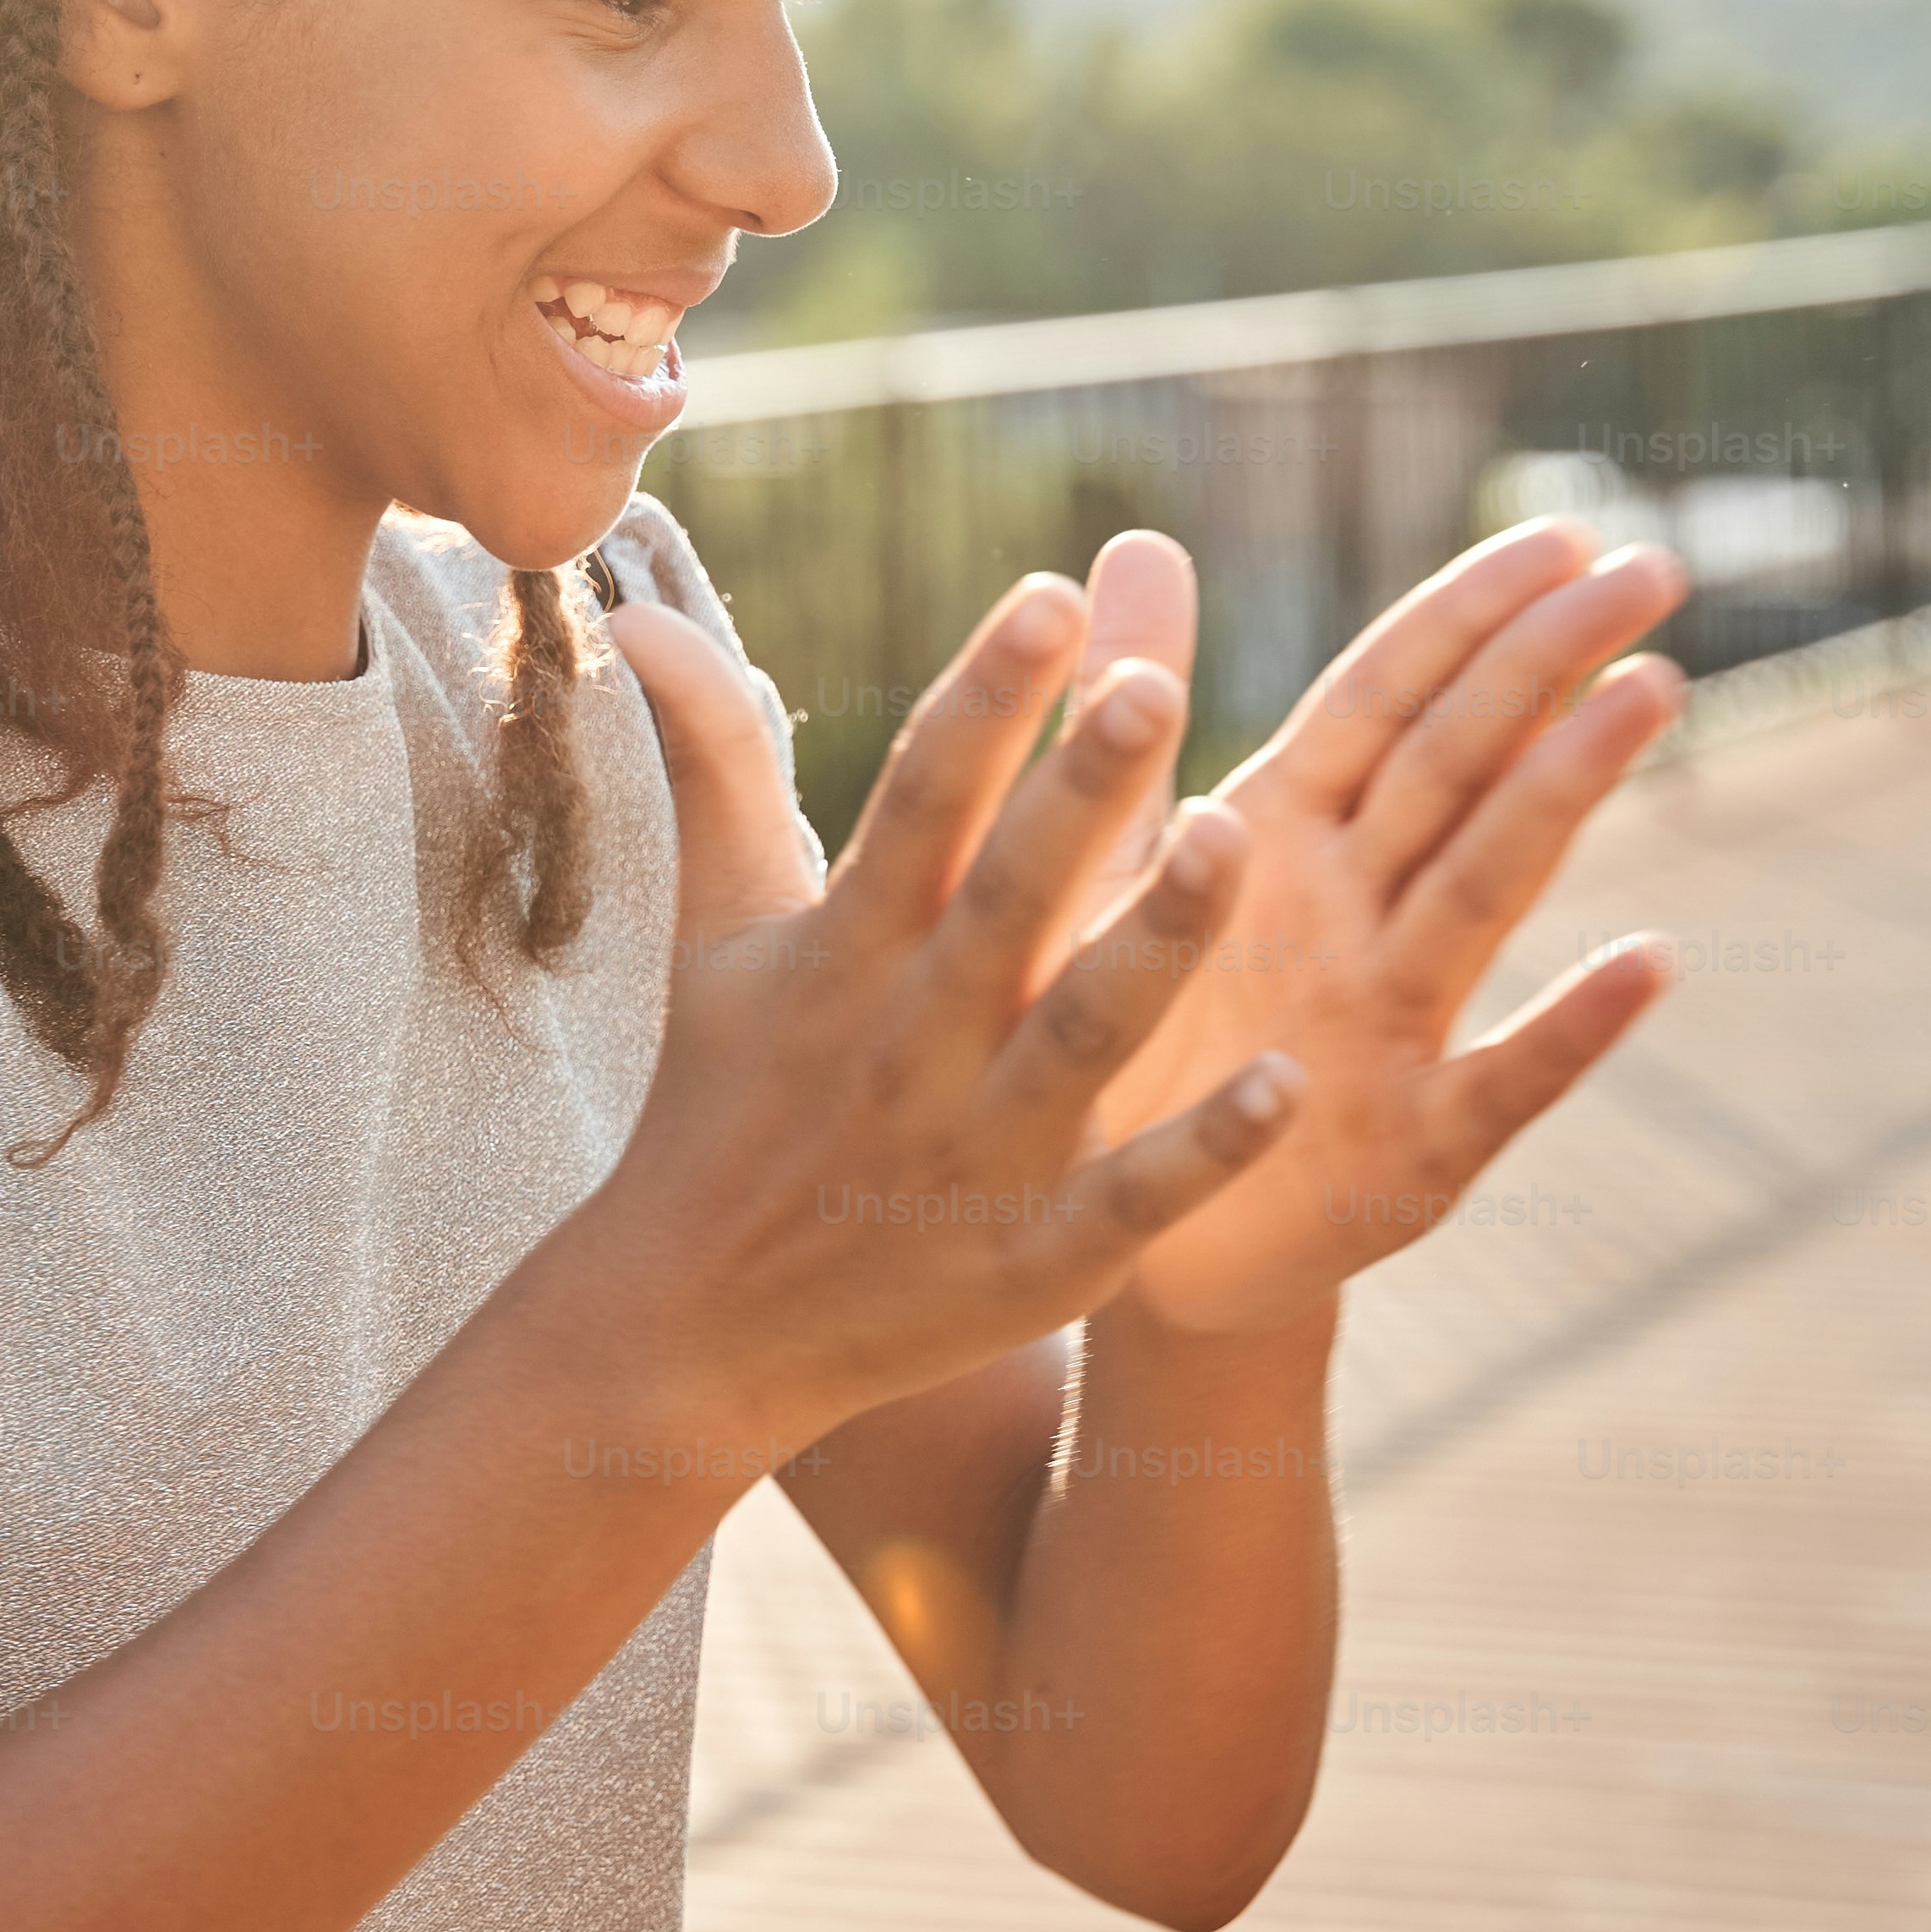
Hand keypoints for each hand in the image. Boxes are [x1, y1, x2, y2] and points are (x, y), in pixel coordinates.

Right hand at [578, 577, 1302, 1452]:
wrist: (689, 1333)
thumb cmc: (724, 1098)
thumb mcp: (718, 932)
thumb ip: (716, 765)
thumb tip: (644, 614)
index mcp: (847, 947)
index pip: (920, 798)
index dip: (986, 698)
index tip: (1053, 598)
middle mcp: (913, 1039)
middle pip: (1007, 899)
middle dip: (1078, 794)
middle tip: (1157, 681)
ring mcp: (975, 1154)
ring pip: (1083, 1036)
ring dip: (1157, 943)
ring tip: (1233, 835)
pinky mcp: (1032, 1262)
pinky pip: (1130, 1197)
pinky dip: (1205, 1148)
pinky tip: (1285, 1083)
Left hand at [1058, 519, 1685, 1341]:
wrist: (1136, 1239)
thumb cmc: (1137, 1030)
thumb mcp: (1119, 862)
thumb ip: (1135, 698)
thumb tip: (1138, 533)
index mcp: (1285, 840)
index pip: (1388, 701)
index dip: (1463, 616)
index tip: (1562, 533)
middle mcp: (1357, 917)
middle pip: (1458, 767)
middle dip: (1546, 662)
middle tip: (1651, 567)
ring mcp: (1397, 1028)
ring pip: (1487, 887)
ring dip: (1566, 789)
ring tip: (1653, 688)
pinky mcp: (1416, 1152)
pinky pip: (1502, 1082)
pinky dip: (1571, 1027)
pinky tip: (1647, 962)